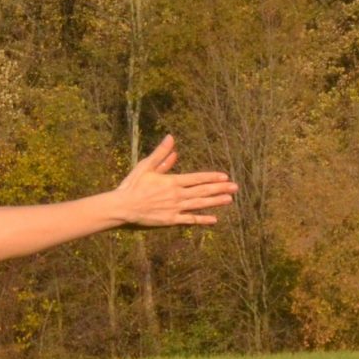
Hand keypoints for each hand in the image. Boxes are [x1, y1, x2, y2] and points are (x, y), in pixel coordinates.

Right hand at [110, 134, 238, 227]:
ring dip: (215, 202)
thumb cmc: (132, 185)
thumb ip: (161, 154)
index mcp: (172, 181)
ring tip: (229, 200)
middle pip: (203, 190)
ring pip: (200, 204)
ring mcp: (175, 208)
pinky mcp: (171, 220)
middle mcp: (177, 194)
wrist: (123, 207)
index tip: (225, 176)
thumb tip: (171, 138)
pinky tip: (214, 219)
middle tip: (235, 187)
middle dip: (220, 188)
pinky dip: (202, 219)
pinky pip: (190, 220)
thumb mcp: (146, 166)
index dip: (212, 177)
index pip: (197, 178)